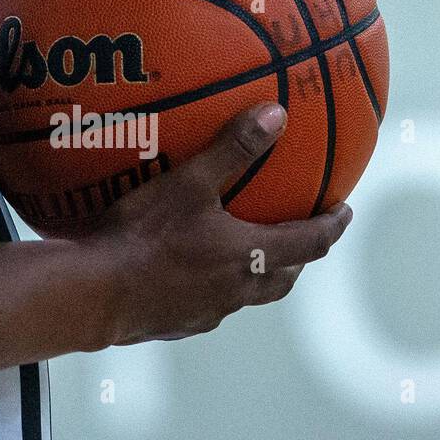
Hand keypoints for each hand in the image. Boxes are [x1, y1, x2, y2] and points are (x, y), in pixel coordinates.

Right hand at [88, 104, 351, 346]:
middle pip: (282, 277)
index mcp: (248, 255)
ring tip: (242, 257)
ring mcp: (206, 311)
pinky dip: (211, 289)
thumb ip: (232, 149)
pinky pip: (206, 306)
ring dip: (255, 276)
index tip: (344, 213)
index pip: (308, 243)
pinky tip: (188, 277)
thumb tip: (275, 115)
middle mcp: (236, 290)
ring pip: (245, 295)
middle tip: (299, 238)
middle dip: (297, 257)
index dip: (330, 227)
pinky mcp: (176, 324)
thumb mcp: (189, 182)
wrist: (95, 292)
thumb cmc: (144, 234)